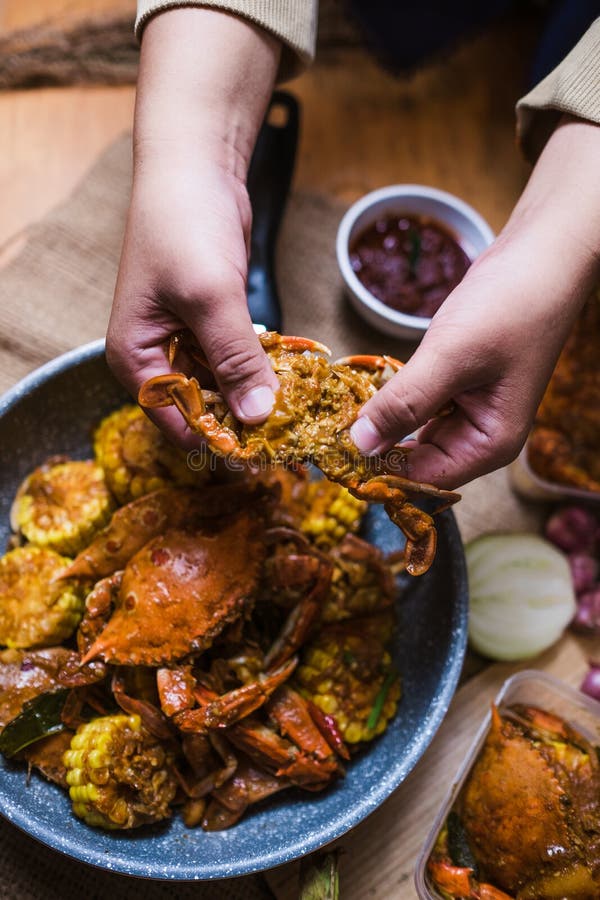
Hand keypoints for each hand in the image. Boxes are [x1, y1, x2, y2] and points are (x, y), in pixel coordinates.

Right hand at [106, 8, 280, 445]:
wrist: (195, 168)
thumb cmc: (184, 229)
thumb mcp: (210, 298)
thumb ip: (235, 360)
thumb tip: (258, 418)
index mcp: (135, 359)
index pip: (174, 421)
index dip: (217, 437)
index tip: (263, 451)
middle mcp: (156, 357)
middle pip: (200, 407)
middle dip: (241, 417)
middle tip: (291, 433)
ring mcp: (185, 341)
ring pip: (223, 386)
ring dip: (255, 394)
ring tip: (298, 411)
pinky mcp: (213, 325)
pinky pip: (236, 361)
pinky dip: (259, 369)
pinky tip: (291, 381)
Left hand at [350, 117, 599, 489]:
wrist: (539, 256)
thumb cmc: (509, 307)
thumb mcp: (449, 357)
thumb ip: (404, 404)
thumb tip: (359, 443)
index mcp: (489, 443)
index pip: (424, 478)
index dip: (380, 472)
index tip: (334, 458)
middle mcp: (479, 435)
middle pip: (417, 459)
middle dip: (376, 446)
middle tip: (327, 432)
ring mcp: (469, 409)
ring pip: (412, 430)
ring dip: (381, 421)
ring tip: (338, 411)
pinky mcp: (457, 384)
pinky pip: (417, 403)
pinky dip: (393, 398)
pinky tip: (366, 388)